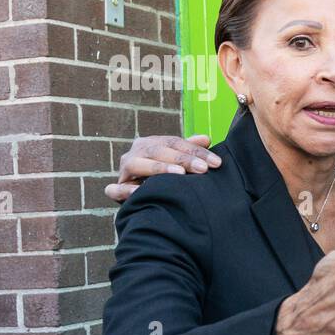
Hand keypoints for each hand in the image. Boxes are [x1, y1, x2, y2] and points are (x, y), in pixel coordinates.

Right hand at [105, 134, 220, 202]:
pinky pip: (117, 188)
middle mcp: (136, 152)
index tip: (217, 163)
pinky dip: (126, 189)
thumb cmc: (163, 175)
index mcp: (151, 143)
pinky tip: (140, 191)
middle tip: (203, 169)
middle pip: (159, 151)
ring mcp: (125, 169)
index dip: (197, 152)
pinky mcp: (117, 188)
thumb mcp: (177, 161)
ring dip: (159, 168)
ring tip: (179, 174)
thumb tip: (206, 138)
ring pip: (138, 164)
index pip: (175, 143)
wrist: (140, 195)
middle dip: (183, 159)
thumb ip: (190, 150)